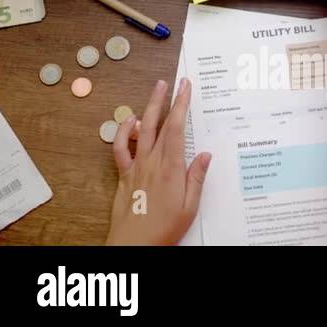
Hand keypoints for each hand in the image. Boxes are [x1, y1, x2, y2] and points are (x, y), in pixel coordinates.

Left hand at [106, 79, 210, 245]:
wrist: (135, 244)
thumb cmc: (165, 228)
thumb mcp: (191, 206)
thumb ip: (197, 178)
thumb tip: (205, 154)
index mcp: (171, 168)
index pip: (176, 128)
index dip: (181, 104)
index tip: (186, 88)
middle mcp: (152, 162)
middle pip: (158, 123)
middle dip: (165, 99)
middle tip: (170, 81)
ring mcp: (136, 167)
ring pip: (141, 131)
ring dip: (148, 109)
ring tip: (155, 93)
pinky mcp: (125, 175)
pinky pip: (121, 149)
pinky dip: (124, 133)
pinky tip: (131, 123)